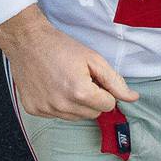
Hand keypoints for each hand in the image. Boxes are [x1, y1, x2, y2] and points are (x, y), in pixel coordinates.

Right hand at [0, 7, 137, 119]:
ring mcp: (46, 110)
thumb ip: (115, 81)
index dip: (105, 92)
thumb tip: (133, 98)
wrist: (28, 42)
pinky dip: (60, 104)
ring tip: (67, 82)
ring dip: (77, 104)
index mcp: (80, 92)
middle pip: (93, 114)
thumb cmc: (61, 47)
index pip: (108, 106)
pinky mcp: (34, 111)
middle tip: (81, 79)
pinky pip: (57, 115)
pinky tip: (54, 87)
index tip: (96, 79)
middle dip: (93, 99)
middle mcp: (62, 105)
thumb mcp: (93, 59)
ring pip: (76, 117)